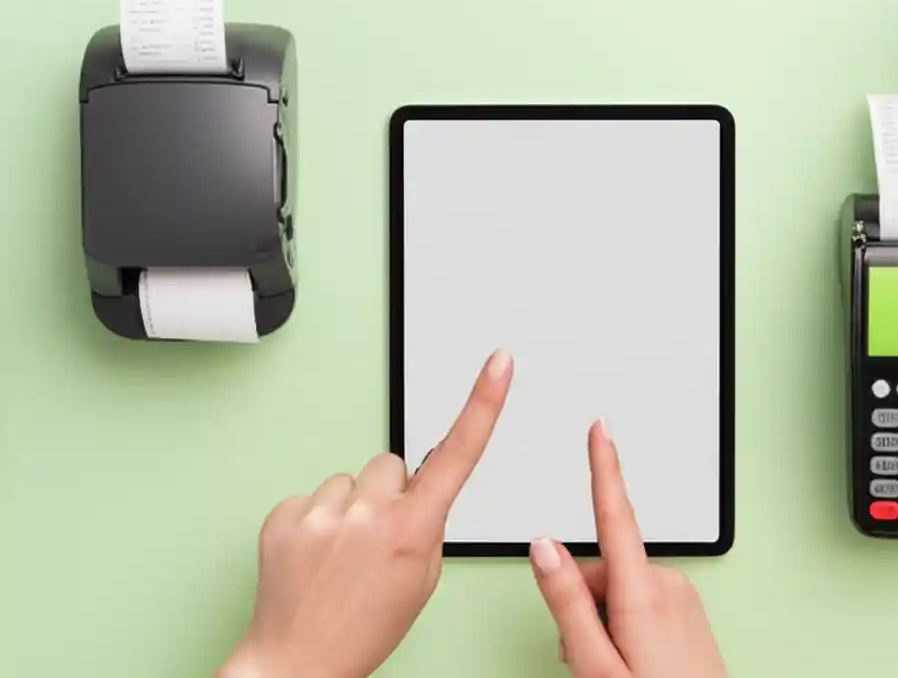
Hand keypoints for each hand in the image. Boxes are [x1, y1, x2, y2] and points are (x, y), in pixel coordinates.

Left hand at [217, 350, 513, 677]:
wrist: (298, 662)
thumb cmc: (363, 629)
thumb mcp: (422, 581)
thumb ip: (427, 525)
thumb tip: (418, 492)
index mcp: (412, 530)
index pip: (459, 453)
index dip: (483, 401)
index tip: (498, 364)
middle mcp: (368, 515)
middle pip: (391, 466)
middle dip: (390, 492)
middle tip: (378, 539)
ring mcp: (323, 514)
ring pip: (350, 481)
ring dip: (351, 508)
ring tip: (341, 554)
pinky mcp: (284, 516)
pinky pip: (313, 497)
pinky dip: (316, 521)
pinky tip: (314, 556)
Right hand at [529, 420, 726, 677]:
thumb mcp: (594, 663)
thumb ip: (567, 602)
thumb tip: (544, 547)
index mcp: (641, 593)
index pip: (615, 516)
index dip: (604, 467)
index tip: (601, 428)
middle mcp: (667, 585)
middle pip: (602, 569)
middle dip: (582, 605)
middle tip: (588, 658)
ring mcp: (682, 598)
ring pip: (619, 589)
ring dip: (603, 620)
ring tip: (613, 668)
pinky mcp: (689, 611)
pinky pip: (641, 602)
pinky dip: (624, 624)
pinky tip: (631, 662)